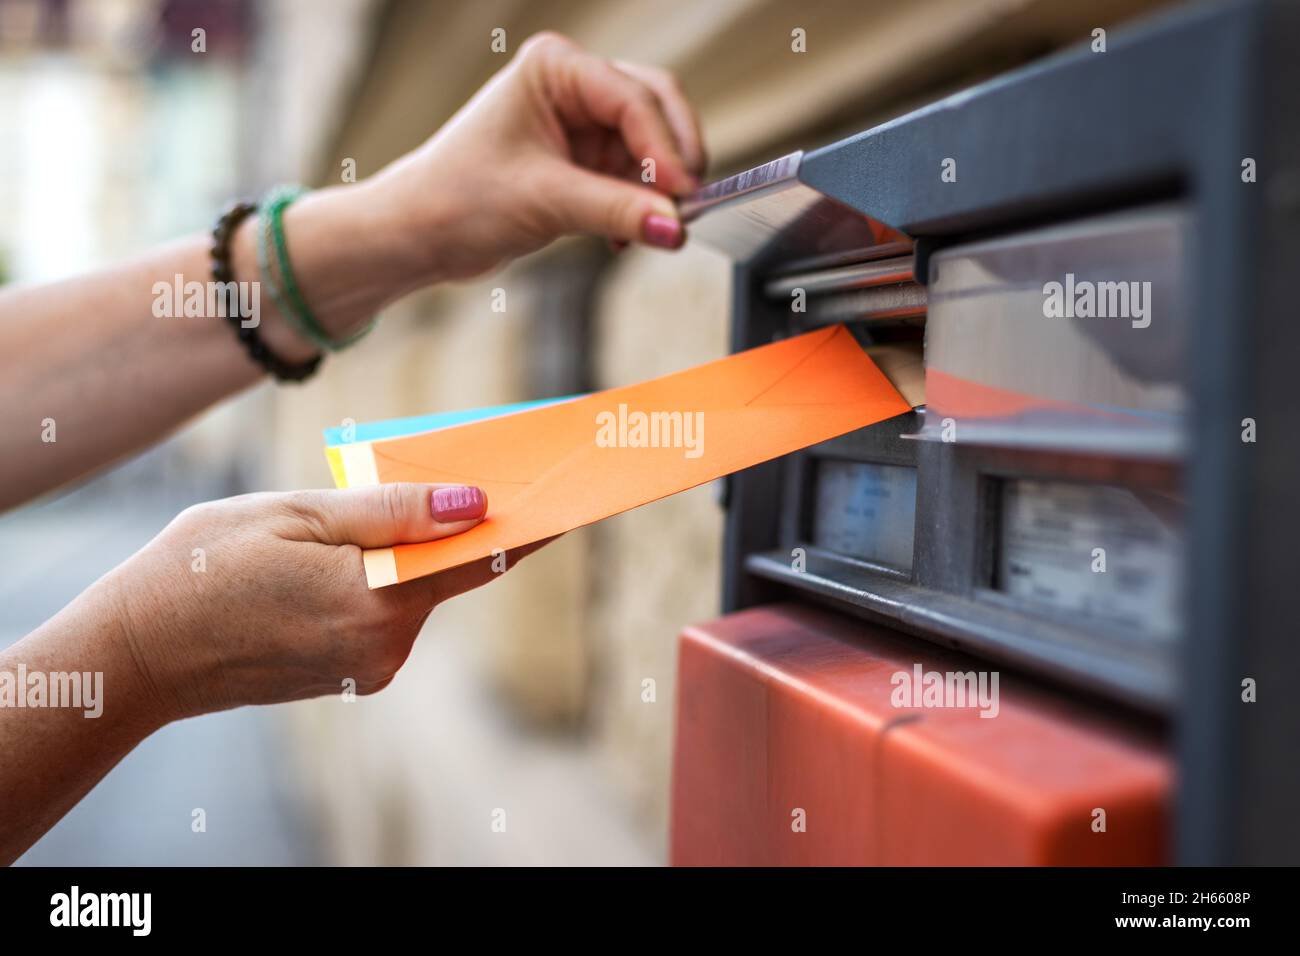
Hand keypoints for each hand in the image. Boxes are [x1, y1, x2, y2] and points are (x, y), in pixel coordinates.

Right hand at [92, 483, 541, 720]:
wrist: (133, 657)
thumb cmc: (199, 572)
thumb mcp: (294, 516)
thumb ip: (389, 512)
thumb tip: (474, 504)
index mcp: (375, 602)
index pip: (482, 555)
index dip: (533, 522)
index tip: (578, 496)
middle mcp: (384, 646)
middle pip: (448, 569)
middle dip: (460, 521)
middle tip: (477, 467)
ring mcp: (367, 668)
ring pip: (414, 589)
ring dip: (412, 548)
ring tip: (384, 502)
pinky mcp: (349, 675)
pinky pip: (385, 612)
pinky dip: (384, 577)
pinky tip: (349, 551)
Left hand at [368, 31, 707, 278]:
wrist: (420, 235)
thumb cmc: (458, 199)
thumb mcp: (546, 202)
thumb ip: (618, 212)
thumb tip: (674, 227)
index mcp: (554, 67)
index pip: (633, 99)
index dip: (663, 148)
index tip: (681, 195)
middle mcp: (571, 86)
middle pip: (654, 110)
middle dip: (671, 160)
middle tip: (685, 206)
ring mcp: (578, 123)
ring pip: (649, 148)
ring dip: (655, 191)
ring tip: (649, 230)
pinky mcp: (582, 162)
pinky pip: (633, 178)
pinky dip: (638, 207)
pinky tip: (626, 237)